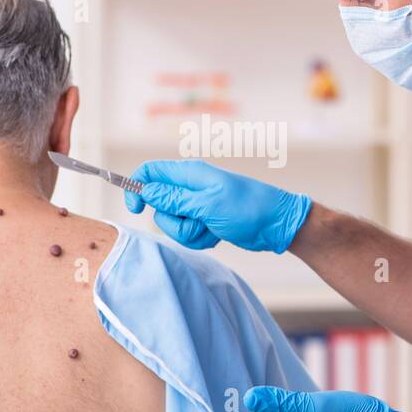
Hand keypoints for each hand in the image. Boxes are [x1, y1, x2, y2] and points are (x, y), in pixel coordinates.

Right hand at [123, 159, 312, 252]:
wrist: (276, 224)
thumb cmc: (246, 209)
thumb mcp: (207, 204)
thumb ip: (174, 198)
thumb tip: (145, 190)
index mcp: (189, 173)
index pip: (150, 172)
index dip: (136, 188)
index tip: (136, 209)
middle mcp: (190, 187)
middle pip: (159, 205)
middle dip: (174, 220)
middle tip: (197, 219)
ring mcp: (197, 206)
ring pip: (172, 223)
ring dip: (189, 232)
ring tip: (212, 227)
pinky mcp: (203, 221)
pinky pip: (187, 233)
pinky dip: (200, 238)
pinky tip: (218, 233)